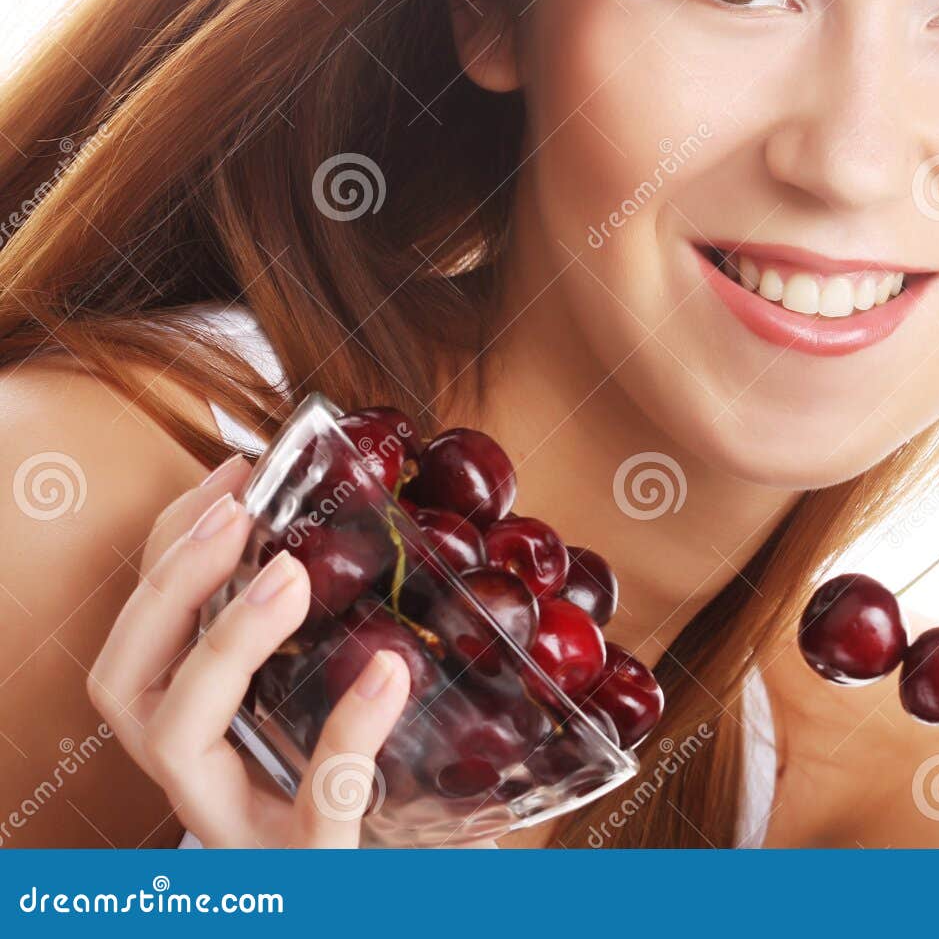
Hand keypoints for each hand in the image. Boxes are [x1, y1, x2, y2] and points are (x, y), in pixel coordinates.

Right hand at [86, 455, 408, 846]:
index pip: (144, 630)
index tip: (233, 474)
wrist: (350, 887)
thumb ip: (316, 636)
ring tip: (288, 577)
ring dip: (224, 645)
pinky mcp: (301, 866)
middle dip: (170, 587)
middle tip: (236, 515)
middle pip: (127, 680)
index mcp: (187, 727)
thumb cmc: (335, 791)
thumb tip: (365, 516)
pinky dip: (346, 739)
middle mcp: (189, 776)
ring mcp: (235, 826)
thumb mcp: (313, 708)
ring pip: (178, 738)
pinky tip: (389, 676)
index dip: (172, 548)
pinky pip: (316, 808)